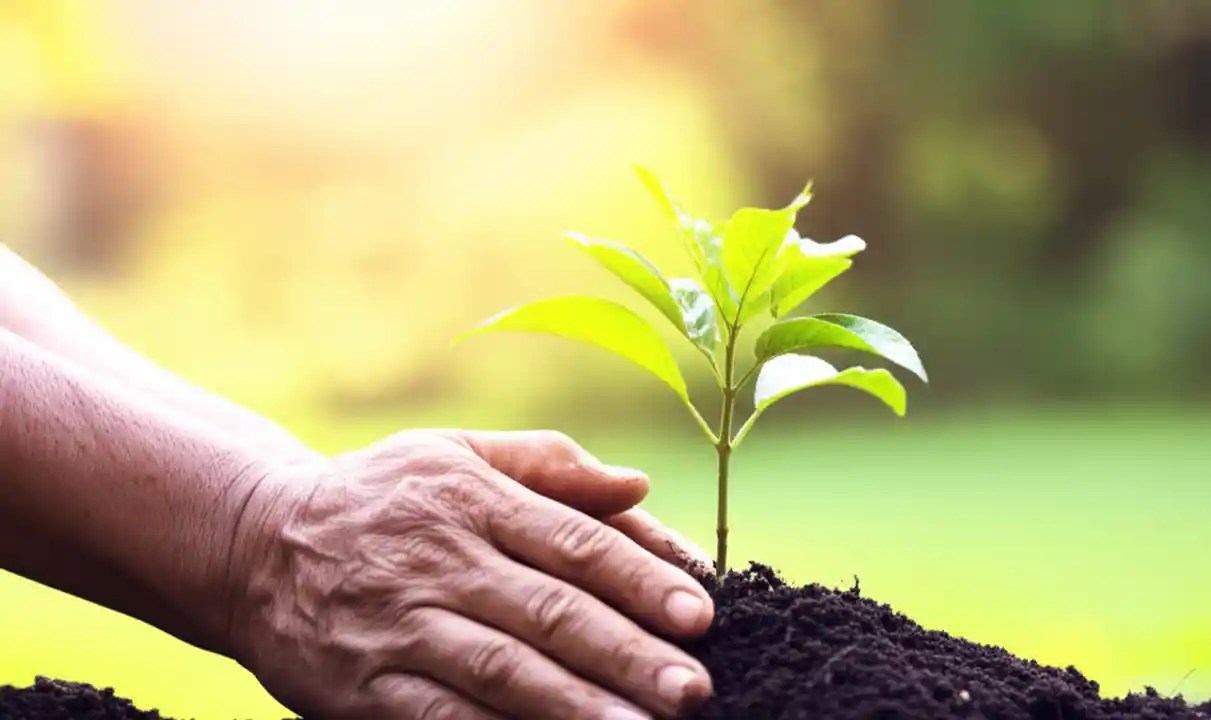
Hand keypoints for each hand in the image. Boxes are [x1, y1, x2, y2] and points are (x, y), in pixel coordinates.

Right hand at [229, 430, 714, 719]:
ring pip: (501, 671)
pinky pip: (439, 716)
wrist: (255, 541)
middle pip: (549, 612)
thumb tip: (638, 483)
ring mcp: (400, 627)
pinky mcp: (362, 687)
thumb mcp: (457, 453)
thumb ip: (550, 465)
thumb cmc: (382, 496)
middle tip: (692, 689)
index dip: (641, 579)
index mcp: (472, 499)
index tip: (700, 614)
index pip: (574, 541)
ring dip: (576, 704)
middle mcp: (440, 561)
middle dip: (627, 653)